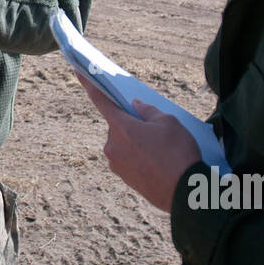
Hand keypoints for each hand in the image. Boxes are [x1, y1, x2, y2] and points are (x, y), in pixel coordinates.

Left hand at [74, 71, 201, 212]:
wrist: (185, 193)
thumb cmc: (177, 153)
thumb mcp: (168, 122)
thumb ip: (147, 110)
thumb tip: (135, 106)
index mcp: (121, 127)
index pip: (100, 100)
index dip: (89, 84)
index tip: (78, 71)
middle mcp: (112, 145)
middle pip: (118, 125)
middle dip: (132, 124)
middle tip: (155, 130)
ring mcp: (116, 163)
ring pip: (124, 143)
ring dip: (136, 142)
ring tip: (161, 150)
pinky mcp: (124, 178)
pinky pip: (128, 159)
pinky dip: (139, 157)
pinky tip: (158, 162)